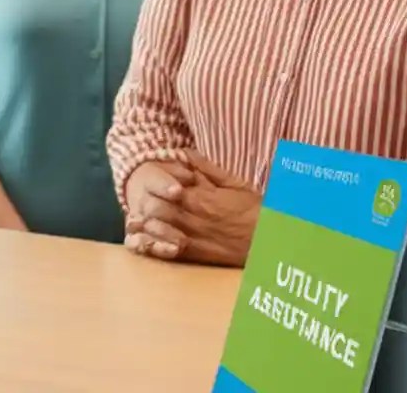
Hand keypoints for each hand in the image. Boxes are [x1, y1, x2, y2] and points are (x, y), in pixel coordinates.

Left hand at [124, 157, 261, 266]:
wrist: (270, 239)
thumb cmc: (254, 209)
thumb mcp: (234, 182)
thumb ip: (207, 168)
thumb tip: (185, 152)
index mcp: (201, 197)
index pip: (164, 189)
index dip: (152, 187)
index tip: (147, 184)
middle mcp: (193, 217)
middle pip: (156, 209)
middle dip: (144, 205)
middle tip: (138, 202)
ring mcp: (193, 237)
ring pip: (158, 230)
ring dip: (144, 225)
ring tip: (135, 222)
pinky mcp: (196, 254)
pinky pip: (168, 251)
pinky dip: (154, 246)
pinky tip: (145, 242)